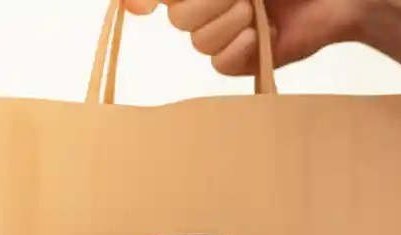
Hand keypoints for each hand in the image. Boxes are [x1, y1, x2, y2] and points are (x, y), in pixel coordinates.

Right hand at [127, 0, 369, 73]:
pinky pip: (220, 63)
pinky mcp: (243, 59)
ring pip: (197, 41)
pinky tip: (265, 32)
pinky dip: (242, 46)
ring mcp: (223, 31)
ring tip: (262, 8)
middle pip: (176, 17)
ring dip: (232, 21)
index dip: (137, 0)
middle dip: (209, 2)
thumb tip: (136, 2)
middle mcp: (205, 2)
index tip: (143, 8)